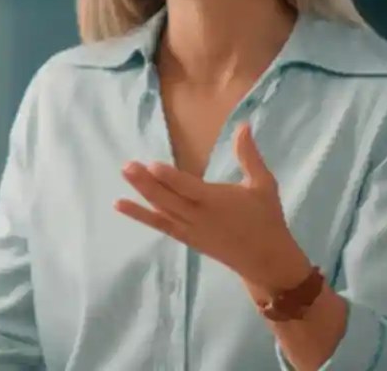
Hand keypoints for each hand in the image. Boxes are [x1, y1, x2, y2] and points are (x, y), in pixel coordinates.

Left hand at [115, 123, 311, 291]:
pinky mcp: (185, 238)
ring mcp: (190, 229)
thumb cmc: (266, 218)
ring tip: (125, 175)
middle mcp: (199, 217)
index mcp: (217, 202)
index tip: (152, 165)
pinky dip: (140, 215)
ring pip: (161, 210)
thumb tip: (243, 126)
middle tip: (127, 165)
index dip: (170, 178)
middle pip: (168, 199)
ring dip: (141, 194)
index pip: (189, 189)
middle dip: (147, 183)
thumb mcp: (263, 184)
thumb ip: (249, 156)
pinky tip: (120, 204)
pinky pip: (160, 225)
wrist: (265, 260)